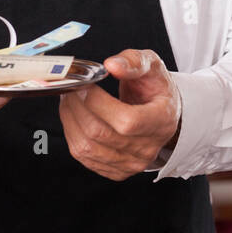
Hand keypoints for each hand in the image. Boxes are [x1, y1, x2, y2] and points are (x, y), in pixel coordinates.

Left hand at [59, 49, 180, 180]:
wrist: (162, 114)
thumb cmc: (156, 90)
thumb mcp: (153, 67)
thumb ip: (134, 61)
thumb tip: (111, 65)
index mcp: (161, 121)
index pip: (127, 121)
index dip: (99, 103)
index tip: (86, 85)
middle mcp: (147, 148)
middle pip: (100, 134)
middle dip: (77, 107)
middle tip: (70, 88)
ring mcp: (131, 163)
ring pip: (87, 148)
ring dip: (70, 120)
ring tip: (69, 100)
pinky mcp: (116, 171)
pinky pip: (84, 157)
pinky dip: (72, 134)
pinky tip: (73, 117)